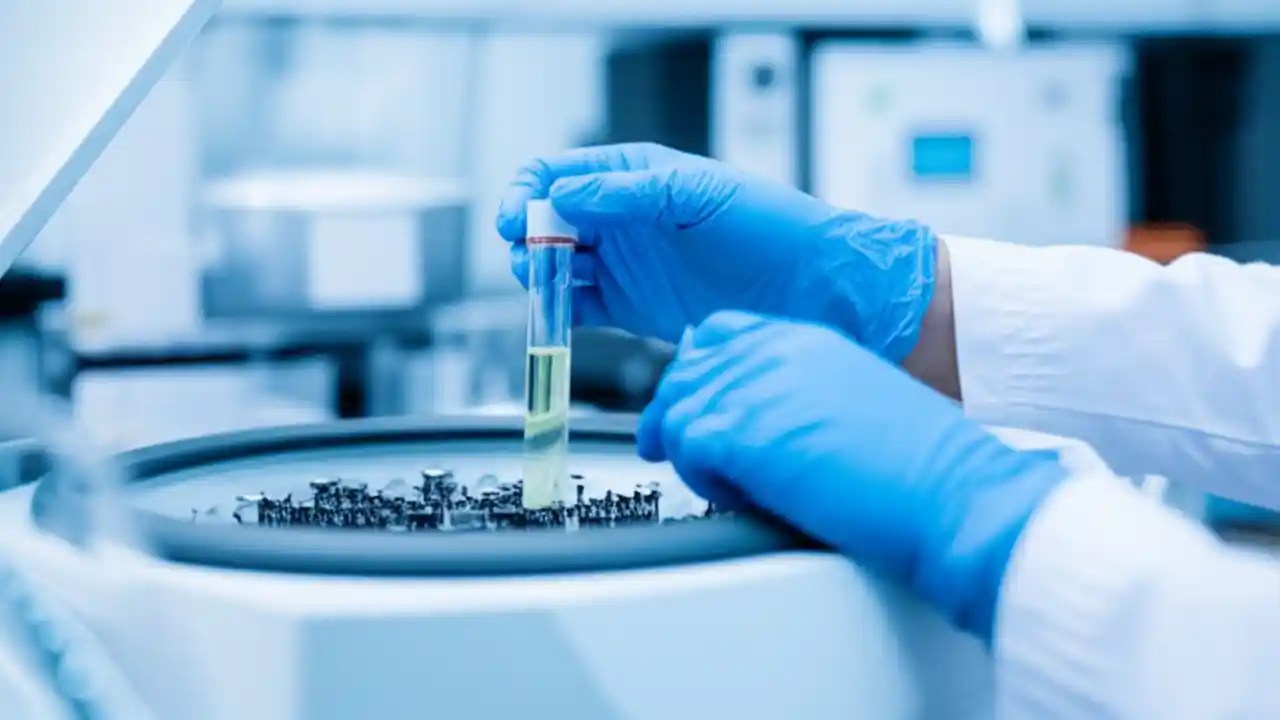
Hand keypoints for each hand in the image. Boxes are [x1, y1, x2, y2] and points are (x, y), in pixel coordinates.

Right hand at [496, 143, 936, 360]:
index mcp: (634, 176)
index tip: (516, 219)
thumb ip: (627, 195)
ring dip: (540, 275)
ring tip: (544, 286)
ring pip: (558, 266)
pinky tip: (560, 314)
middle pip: (548, 222)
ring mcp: (626, 264)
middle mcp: (623, 218)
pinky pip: (581, 307)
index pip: (558, 173)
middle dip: (528, 238)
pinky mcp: (632, 308)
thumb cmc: (768, 227)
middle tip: (530, 259)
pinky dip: (562, 311)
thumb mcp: (695, 194)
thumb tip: (563, 194)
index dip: (528, 192)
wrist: (810, 288)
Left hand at [637, 311, 1063, 638]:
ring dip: (697, 456)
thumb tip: (759, 422)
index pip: (719, 335)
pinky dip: (705, 482)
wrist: (950, 489)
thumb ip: (801, 395)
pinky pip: (685, 450)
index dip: (699, 374)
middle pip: (686, 372)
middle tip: (696, 458)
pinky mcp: (740, 431)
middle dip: (682, 418)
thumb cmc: (921, 463)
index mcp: (805, 340)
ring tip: (737, 486)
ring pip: (676, 413)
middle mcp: (775, 353)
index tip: (698, 408)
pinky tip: (747, 496)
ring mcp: (754, 387)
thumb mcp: (853, 403)